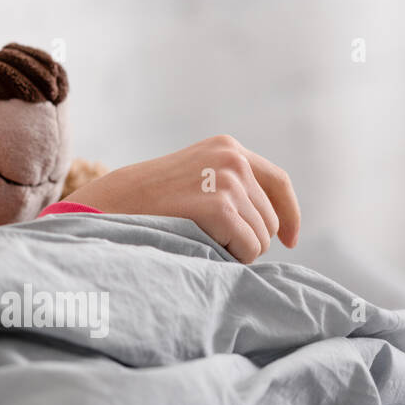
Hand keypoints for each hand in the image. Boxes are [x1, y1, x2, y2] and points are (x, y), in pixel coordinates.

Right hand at [62, 134, 300, 263]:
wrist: (114, 202)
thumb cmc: (150, 199)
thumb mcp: (195, 174)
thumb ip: (230, 184)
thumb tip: (277, 224)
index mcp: (228, 147)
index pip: (278, 182)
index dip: (289, 214)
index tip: (290, 240)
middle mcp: (233, 159)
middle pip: (271, 217)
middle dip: (250, 237)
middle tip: (212, 241)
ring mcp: (227, 181)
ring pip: (261, 237)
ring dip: (237, 248)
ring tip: (200, 238)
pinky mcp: (220, 206)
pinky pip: (248, 248)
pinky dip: (231, 256)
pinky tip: (203, 245)